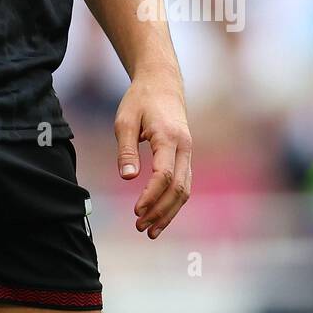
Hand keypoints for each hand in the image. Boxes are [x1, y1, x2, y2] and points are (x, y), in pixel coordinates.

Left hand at [114, 74, 191, 238]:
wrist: (162, 83)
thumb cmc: (140, 100)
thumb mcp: (125, 120)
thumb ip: (126, 149)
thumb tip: (127, 178)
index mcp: (168, 137)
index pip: (164, 175)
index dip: (151, 196)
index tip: (136, 211)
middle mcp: (184, 147)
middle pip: (178, 188)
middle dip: (160, 211)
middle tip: (140, 227)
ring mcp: (188, 152)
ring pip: (185, 190)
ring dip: (169, 212)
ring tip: (150, 230)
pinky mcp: (186, 155)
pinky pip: (184, 184)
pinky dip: (173, 202)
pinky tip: (160, 215)